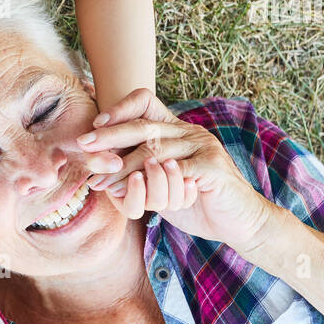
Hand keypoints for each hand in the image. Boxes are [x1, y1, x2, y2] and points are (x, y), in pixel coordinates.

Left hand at [77, 88, 275, 252]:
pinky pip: (176, 171)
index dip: (119, 109)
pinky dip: (153, 182)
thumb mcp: (162, 183)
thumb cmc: (197, 201)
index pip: (146, 102)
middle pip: (145, 126)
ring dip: (124, 168)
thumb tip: (100, 169)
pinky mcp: (212, 167)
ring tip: (102, 183)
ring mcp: (203, 147)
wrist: (238, 221)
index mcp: (177, 129)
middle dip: (110, 136)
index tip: (95, 125)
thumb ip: (139, 171)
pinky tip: (134, 190)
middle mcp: (190, 132)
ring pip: (155, 151)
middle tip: (85, 146)